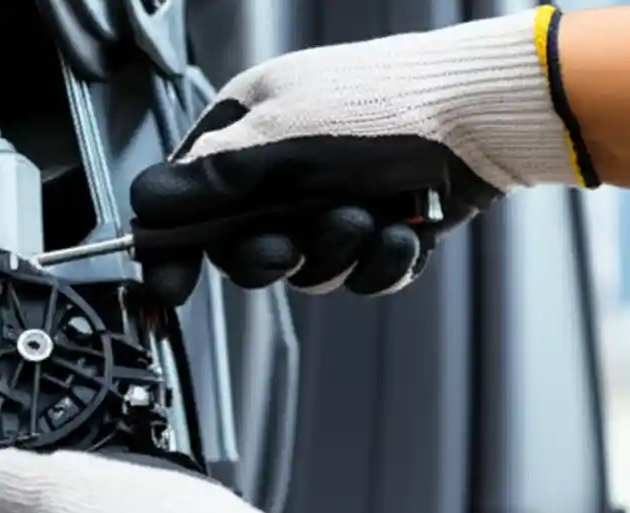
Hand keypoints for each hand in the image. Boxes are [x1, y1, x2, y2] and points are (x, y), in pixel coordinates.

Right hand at [131, 8, 587, 302]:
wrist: (484, 117)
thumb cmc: (383, 106)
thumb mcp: (279, 139)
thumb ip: (208, 180)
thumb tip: (145, 201)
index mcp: (247, 130)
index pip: (187, 201)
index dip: (172, 249)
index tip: (166, 289)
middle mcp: (285, 167)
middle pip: (244, 247)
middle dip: (272, 255)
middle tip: (288, 247)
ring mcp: (332, 198)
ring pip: (306, 268)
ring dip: (336, 253)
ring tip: (367, 218)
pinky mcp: (378, 227)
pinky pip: (359, 274)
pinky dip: (380, 261)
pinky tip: (401, 230)